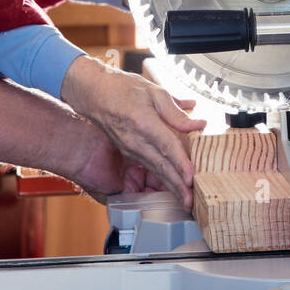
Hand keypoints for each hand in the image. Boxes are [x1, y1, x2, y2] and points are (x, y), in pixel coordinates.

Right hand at [60, 56, 204, 208]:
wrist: (92, 92)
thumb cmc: (121, 88)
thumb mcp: (153, 91)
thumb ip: (176, 111)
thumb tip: (197, 123)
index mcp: (143, 122)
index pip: (167, 147)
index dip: (181, 163)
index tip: (192, 177)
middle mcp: (135, 140)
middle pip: (160, 166)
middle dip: (176, 185)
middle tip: (190, 202)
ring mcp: (129, 148)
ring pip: (154, 170)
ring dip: (169, 185)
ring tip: (184, 198)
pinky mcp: (127, 150)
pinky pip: (147, 166)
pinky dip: (160, 177)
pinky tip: (171, 184)